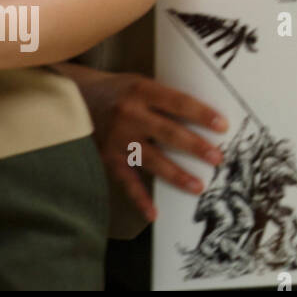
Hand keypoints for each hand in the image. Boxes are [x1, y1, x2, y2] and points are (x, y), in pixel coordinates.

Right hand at [82, 70, 227, 220]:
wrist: (73, 97)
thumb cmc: (119, 90)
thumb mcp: (142, 83)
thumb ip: (166, 100)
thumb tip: (204, 119)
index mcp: (142, 91)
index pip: (178, 103)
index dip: (201, 114)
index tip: (223, 126)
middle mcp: (129, 115)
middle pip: (169, 133)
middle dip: (196, 147)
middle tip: (218, 158)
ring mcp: (117, 139)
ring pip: (152, 160)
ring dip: (177, 175)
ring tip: (199, 187)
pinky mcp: (107, 158)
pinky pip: (126, 181)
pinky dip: (140, 199)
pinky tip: (154, 213)